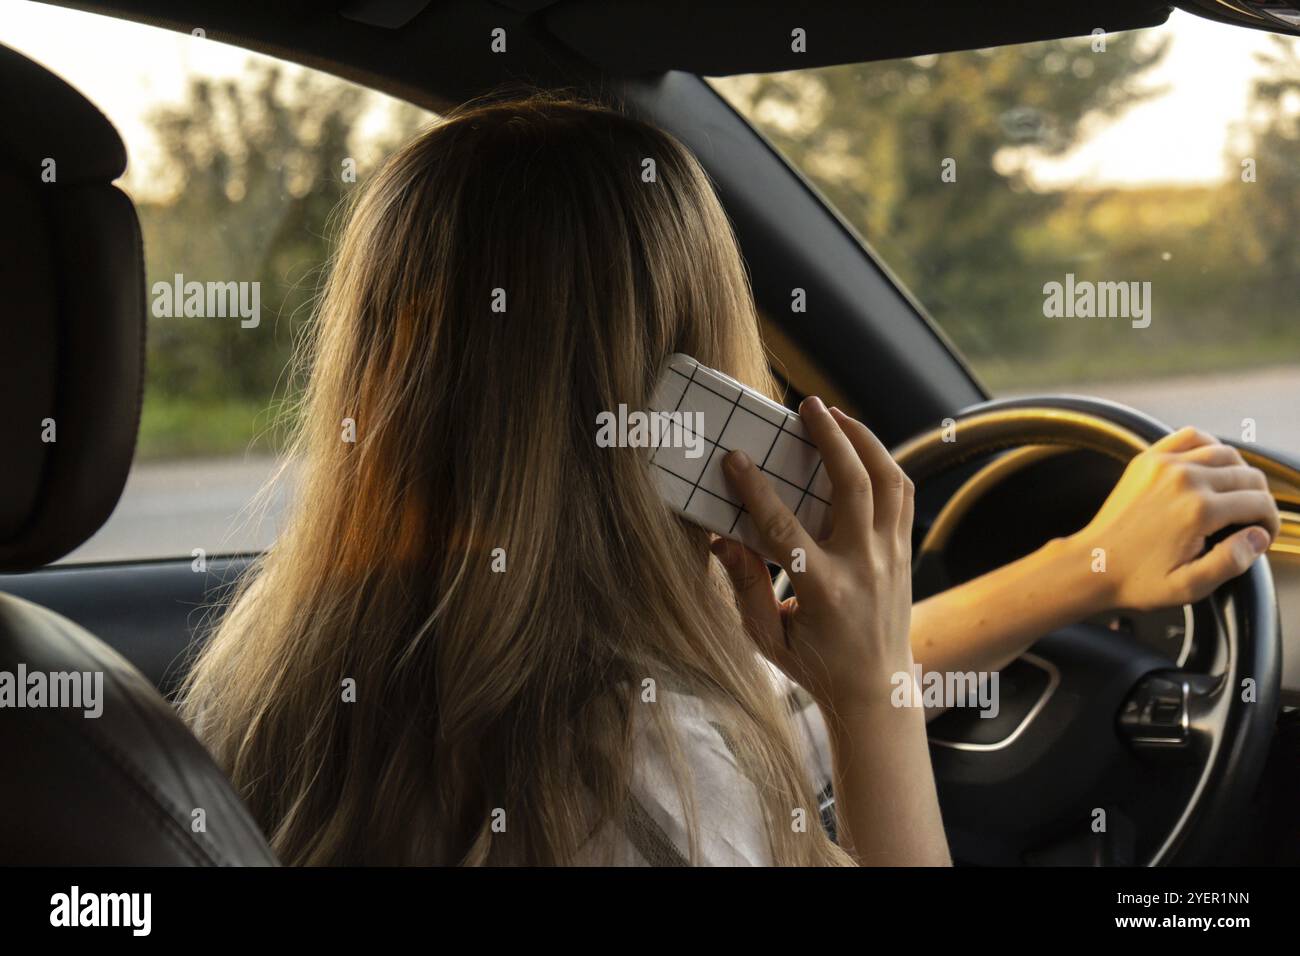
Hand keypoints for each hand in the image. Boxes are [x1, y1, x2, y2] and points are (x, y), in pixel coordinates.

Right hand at [710, 397, 914, 710]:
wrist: (877, 691)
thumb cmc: (814, 665)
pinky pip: (902, 494)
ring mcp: (890, 556)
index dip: (756, 489)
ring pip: (889, 480)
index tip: (734, 458)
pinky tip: (861, 446)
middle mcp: (863, 565)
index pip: (784, 528)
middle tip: (807, 406)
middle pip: (853, 485)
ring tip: (836, 415)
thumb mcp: (767, 637)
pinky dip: (884, 462)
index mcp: (823, 589)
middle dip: (830, 438)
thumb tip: (721, 540)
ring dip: (864, 440)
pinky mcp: (904, 552)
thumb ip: (744, 587)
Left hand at [1072, 426, 1278, 611]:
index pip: (1259, 503)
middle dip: (1258, 499)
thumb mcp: (1189, 587)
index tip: (1262, 536)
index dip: (1270, 523)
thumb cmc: (1136, 579)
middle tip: (1251, 521)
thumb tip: (1257, 536)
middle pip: (1248, 476)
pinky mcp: (1148, 459)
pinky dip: (1210, 446)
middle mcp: (1185, 479)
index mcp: (1199, 511)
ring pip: (1226, 453)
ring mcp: (1164, 464)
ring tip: (1235, 498)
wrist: (1092, 563)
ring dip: (1240, 473)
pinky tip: (1212, 468)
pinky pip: (1192, 437)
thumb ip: (1231, 562)